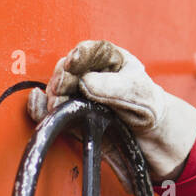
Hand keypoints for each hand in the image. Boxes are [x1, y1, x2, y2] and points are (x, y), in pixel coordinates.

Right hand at [29, 39, 195, 180]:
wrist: (156, 144)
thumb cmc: (153, 112)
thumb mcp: (142, 96)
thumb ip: (116, 88)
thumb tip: (85, 82)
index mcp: (113, 61)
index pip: (91, 50)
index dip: (79, 55)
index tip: (73, 64)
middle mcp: (94, 75)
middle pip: (68, 68)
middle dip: (63, 77)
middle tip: (63, 90)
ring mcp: (82, 95)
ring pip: (57, 87)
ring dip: (53, 94)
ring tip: (57, 104)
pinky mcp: (74, 115)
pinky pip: (53, 108)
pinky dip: (41, 107)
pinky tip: (39, 105)